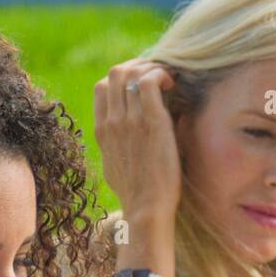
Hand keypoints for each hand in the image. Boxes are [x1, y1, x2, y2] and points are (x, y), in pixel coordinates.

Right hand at [93, 58, 180, 225]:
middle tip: (159, 76)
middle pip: (116, 73)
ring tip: (169, 78)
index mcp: (102, 131)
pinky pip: (149, 81)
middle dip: (139, 66)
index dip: (124, 78)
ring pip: (132, 72)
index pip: (103, 87)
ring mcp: (129, 120)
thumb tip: (128, 138)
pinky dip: (161, 74)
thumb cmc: (138, 196)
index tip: (143, 85)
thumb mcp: (115, 168)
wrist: (146, 210)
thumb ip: (117, 147)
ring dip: (153, 68)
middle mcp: (112, 121)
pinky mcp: (151, 122)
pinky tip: (173, 83)